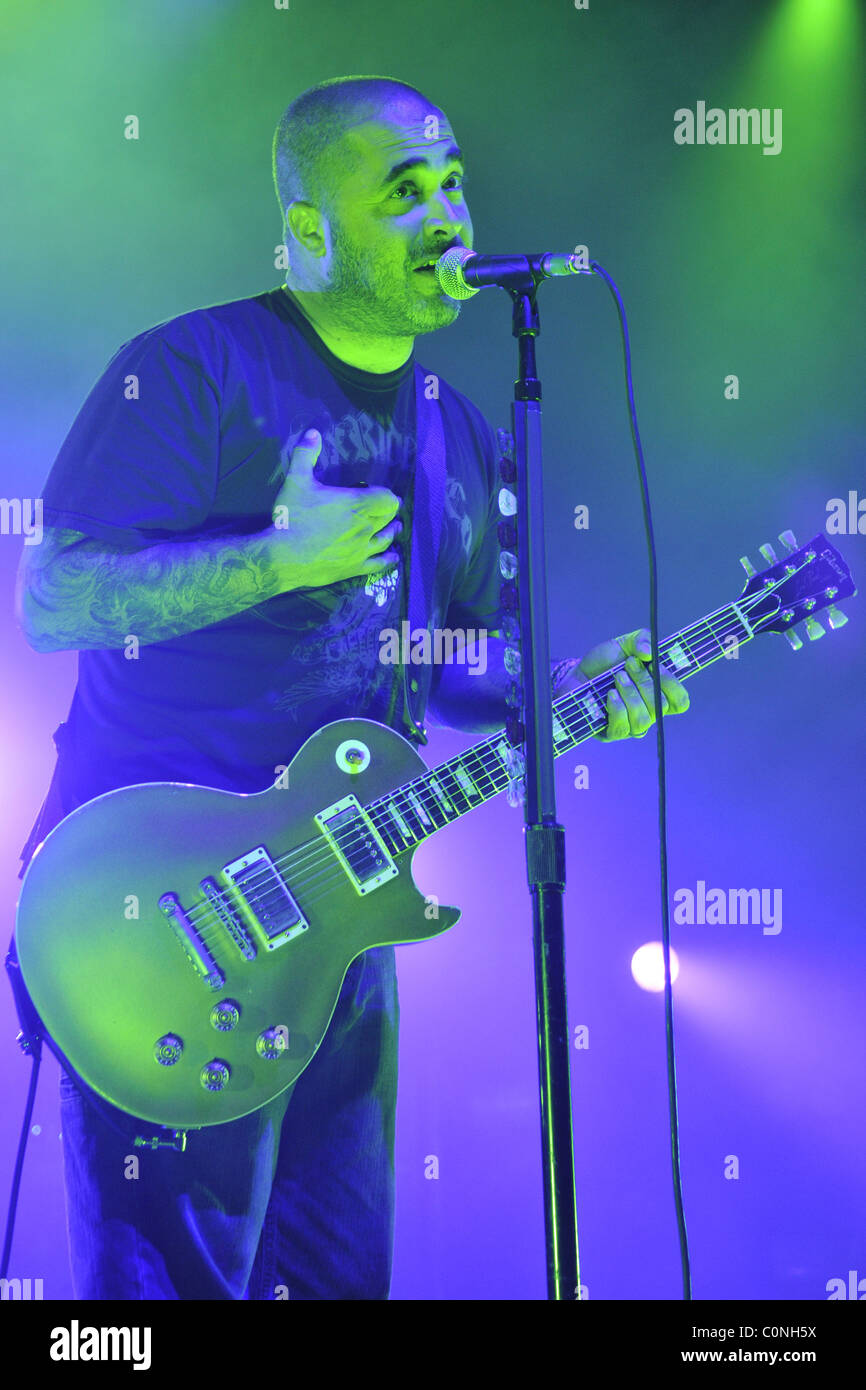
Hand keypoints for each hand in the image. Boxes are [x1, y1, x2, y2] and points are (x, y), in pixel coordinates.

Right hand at [268, 429, 402, 589]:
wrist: (282, 557)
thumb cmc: (291, 517)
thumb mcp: (295, 481)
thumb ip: (305, 455)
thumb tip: (313, 432)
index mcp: (356, 504)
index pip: (387, 498)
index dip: (386, 494)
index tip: (378, 492)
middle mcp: (365, 527)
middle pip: (388, 517)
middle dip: (389, 512)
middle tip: (385, 509)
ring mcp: (361, 549)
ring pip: (386, 539)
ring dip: (391, 531)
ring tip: (394, 528)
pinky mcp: (354, 568)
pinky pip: (379, 564)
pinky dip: (388, 559)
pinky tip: (392, 557)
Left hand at [576, 628, 689, 740]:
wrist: (577, 674)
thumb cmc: (605, 662)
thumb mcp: (625, 644)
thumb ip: (641, 640)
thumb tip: (649, 652)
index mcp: (659, 694)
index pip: (680, 702)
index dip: (672, 685)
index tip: (656, 665)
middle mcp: (649, 713)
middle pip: (660, 707)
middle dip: (645, 681)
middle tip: (628, 664)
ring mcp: (631, 726)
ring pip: (642, 719)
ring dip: (631, 694)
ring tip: (618, 677)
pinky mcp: (611, 733)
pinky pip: (622, 727)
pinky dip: (617, 707)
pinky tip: (610, 693)